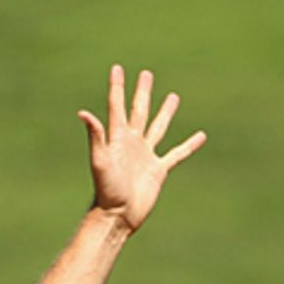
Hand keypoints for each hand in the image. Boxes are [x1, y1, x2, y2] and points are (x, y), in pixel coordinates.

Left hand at [78, 66, 204, 233]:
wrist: (118, 216)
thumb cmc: (106, 190)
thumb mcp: (99, 161)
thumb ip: (96, 136)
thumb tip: (83, 113)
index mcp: (118, 138)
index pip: (117, 106)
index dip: (117, 87)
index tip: (117, 68)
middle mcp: (132, 143)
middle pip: (139, 111)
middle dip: (142, 92)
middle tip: (146, 74)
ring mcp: (146, 156)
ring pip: (158, 127)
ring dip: (165, 112)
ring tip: (173, 96)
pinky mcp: (158, 170)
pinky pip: (177, 154)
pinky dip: (189, 145)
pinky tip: (200, 136)